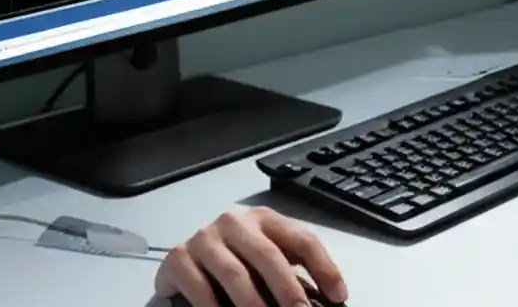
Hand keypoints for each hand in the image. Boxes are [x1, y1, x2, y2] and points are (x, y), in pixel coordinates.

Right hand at [154, 207, 346, 306]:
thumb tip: (329, 298)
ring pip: (234, 273)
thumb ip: (291, 269)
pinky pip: (200, 287)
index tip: (339, 296)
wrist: (184, 259)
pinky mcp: (179, 258)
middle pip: (268, 255)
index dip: (324, 267)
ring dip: (253, 304)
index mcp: (264, 219)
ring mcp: (204, 238)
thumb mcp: (267, 257)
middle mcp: (234, 222)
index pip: (302, 239)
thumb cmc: (235, 259)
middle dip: (289, 290)